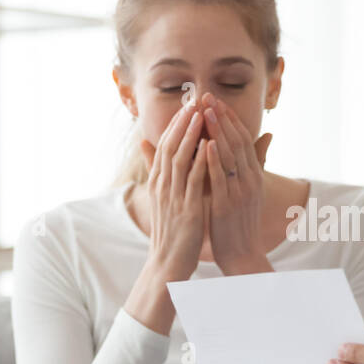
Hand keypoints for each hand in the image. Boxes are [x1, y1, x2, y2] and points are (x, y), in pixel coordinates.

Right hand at [137, 102, 210, 281]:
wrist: (167, 263)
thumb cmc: (172, 232)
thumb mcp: (165, 201)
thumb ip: (163, 175)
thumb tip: (155, 153)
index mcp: (159, 182)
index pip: (165, 145)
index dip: (176, 124)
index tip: (188, 105)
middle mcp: (162, 186)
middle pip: (170, 146)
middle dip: (182, 122)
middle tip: (194, 100)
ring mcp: (172, 197)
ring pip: (179, 158)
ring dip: (190, 135)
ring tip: (200, 114)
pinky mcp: (186, 209)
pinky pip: (192, 180)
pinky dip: (199, 161)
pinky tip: (208, 146)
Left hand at [200, 94, 272, 274]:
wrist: (242, 255)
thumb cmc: (240, 222)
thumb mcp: (250, 189)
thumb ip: (255, 162)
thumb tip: (269, 136)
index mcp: (253, 175)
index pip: (242, 139)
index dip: (229, 117)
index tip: (215, 99)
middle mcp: (249, 180)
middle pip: (236, 141)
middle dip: (221, 117)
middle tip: (206, 96)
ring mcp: (239, 192)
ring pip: (229, 156)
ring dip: (217, 132)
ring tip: (205, 111)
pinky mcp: (227, 205)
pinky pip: (220, 179)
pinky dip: (214, 160)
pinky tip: (206, 144)